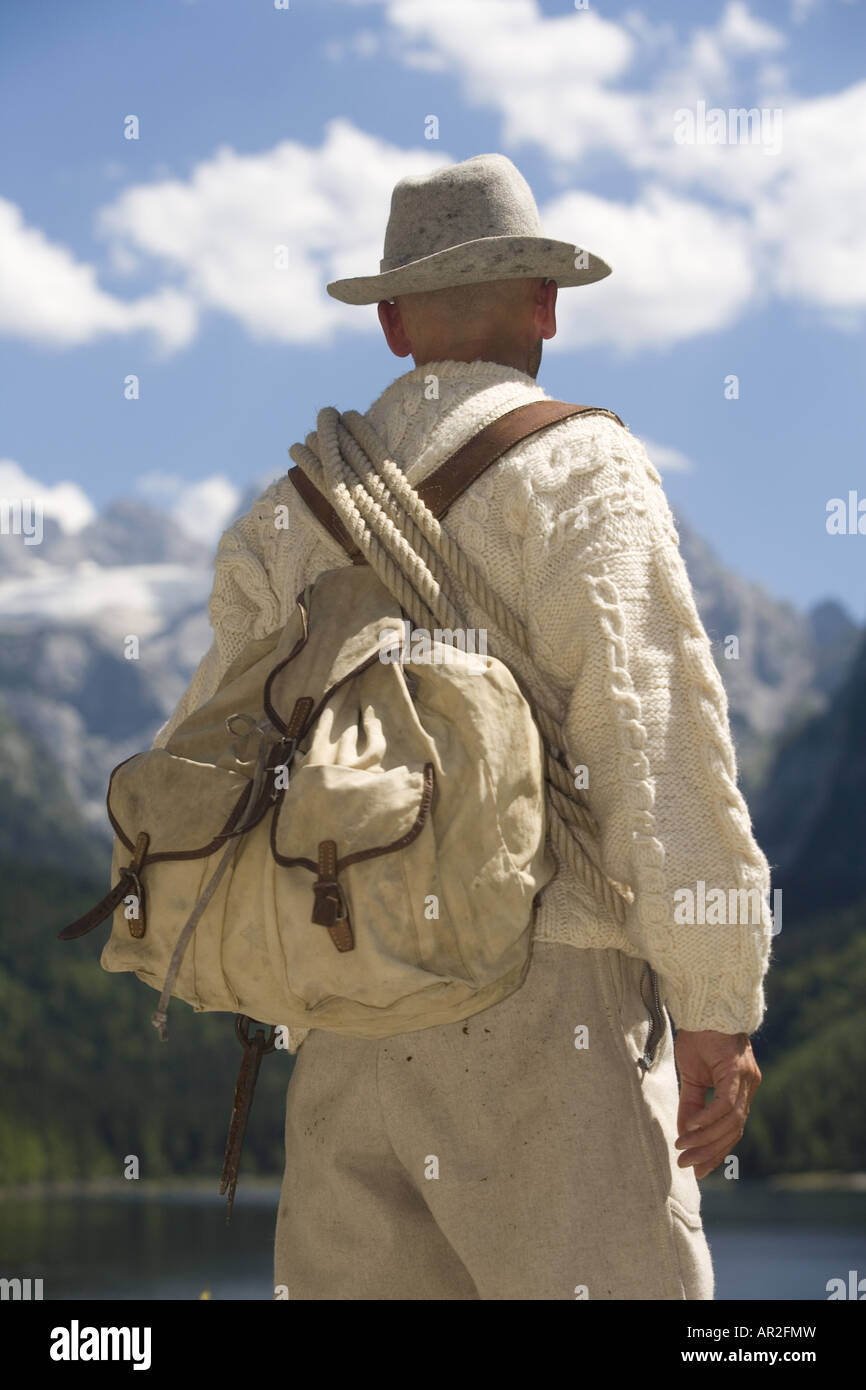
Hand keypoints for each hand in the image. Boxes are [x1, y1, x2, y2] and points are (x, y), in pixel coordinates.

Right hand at [673, 1029, 760, 1178]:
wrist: (704, 1005)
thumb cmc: (699, 1036)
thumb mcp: (692, 1076)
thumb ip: (692, 1105)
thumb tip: (685, 1134)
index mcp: (742, 1089)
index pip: (733, 1129)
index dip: (717, 1150)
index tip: (699, 1169)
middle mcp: (750, 1086)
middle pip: (734, 1130)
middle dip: (710, 1151)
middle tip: (688, 1165)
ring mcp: (747, 1079)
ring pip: (730, 1121)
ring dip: (705, 1138)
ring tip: (683, 1147)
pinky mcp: (738, 1070)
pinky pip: (724, 1102)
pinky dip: (708, 1117)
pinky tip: (690, 1127)